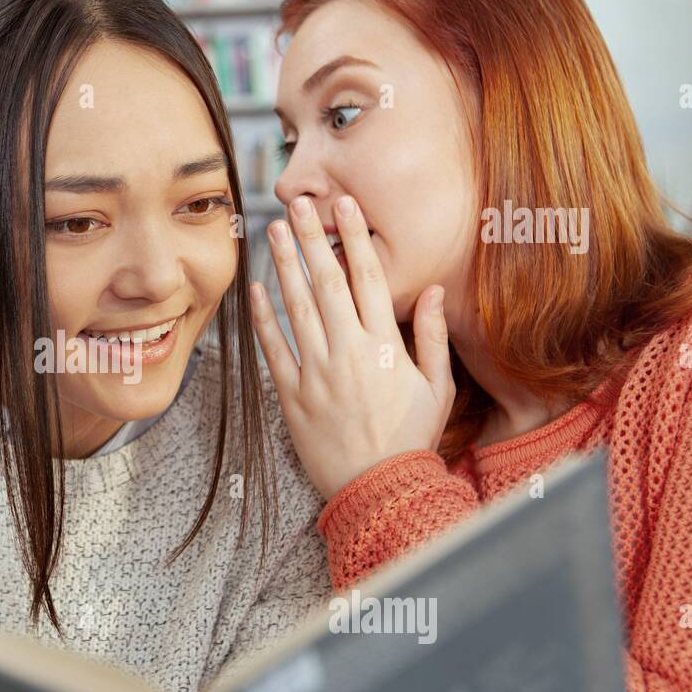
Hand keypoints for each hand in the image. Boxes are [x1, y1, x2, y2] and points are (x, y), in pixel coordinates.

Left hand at [249, 194, 454, 500]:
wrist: (378, 489)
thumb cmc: (411, 438)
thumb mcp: (438, 387)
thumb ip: (435, 336)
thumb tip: (432, 289)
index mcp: (386, 345)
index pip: (368, 278)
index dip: (354, 237)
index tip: (344, 205)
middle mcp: (348, 351)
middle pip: (326, 282)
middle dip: (310, 238)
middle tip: (297, 202)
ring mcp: (316, 372)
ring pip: (296, 307)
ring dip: (283, 265)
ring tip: (273, 231)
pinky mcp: (292, 395)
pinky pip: (273, 349)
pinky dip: (262, 318)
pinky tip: (254, 290)